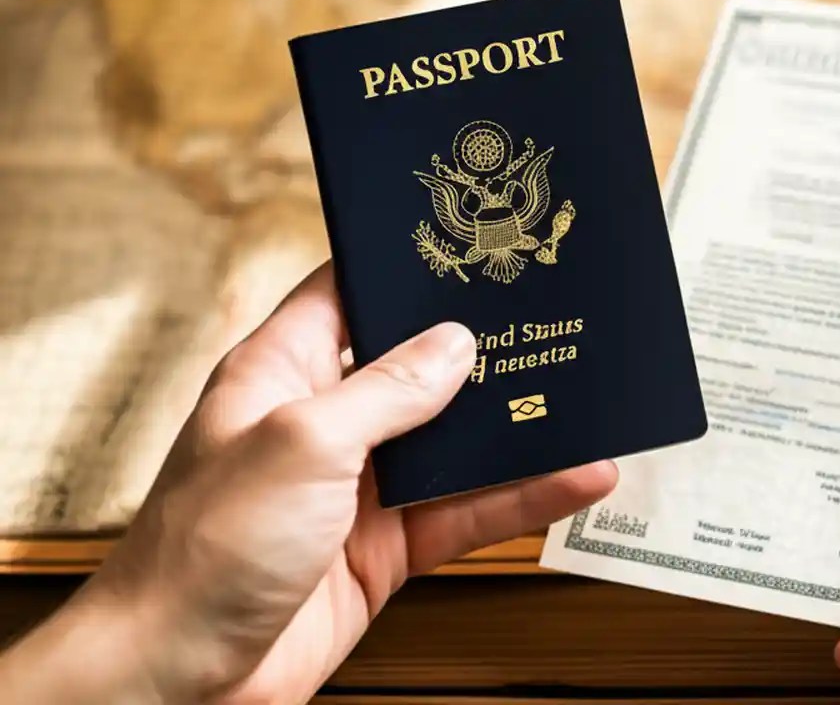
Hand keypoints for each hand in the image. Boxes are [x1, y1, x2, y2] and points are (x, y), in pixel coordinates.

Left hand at [0, 264, 617, 703]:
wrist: (180, 679)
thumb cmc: (201, 552)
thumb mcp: (303, 444)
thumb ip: (387, 392)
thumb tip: (453, 345)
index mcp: (283, 373)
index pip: (349, 295)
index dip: (404, 270)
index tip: (469, 252)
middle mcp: (323, 422)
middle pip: (417, 370)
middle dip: (481, 352)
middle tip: (549, 322)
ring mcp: (358, 487)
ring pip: (453, 445)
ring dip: (515, 431)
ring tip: (584, 403)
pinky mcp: (385, 546)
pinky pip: (465, 511)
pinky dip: (520, 499)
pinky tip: (571, 483)